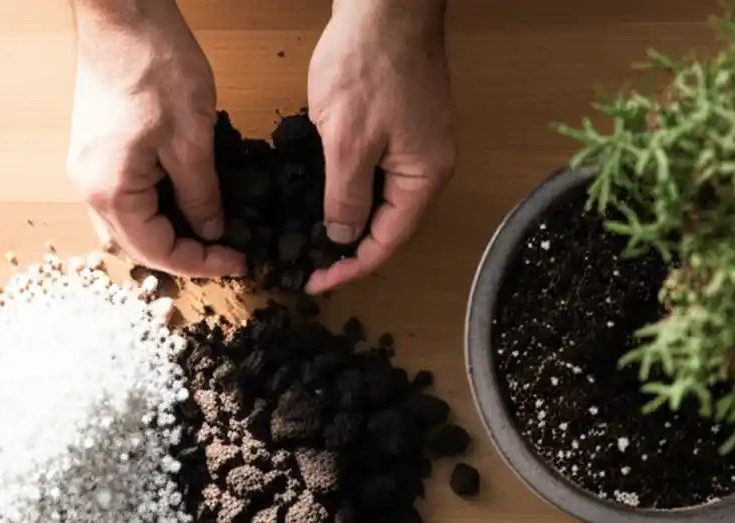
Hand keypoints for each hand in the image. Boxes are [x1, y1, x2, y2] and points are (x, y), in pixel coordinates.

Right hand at [66, 0, 242, 276]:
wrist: (121, 14)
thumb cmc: (152, 65)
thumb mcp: (192, 139)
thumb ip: (202, 195)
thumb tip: (211, 230)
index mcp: (110, 192)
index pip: (157, 252)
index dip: (201, 263)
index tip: (237, 259)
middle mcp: (89, 188)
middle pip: (138, 245)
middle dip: (184, 254)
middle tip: (226, 250)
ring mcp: (87, 169)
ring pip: (129, 224)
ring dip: (166, 233)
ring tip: (208, 229)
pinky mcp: (94, 151)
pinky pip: (123, 198)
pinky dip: (154, 209)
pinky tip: (183, 201)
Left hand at [305, 0, 455, 293]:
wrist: (385, 2)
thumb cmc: (369, 66)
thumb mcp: (347, 142)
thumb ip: (345, 197)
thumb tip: (343, 238)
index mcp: (424, 177)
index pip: (388, 243)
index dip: (350, 268)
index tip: (313, 282)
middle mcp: (428, 166)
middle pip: (388, 226)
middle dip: (348, 250)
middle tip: (306, 266)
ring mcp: (416, 143)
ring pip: (380, 199)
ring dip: (347, 220)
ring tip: (309, 240)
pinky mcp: (400, 123)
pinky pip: (375, 171)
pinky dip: (349, 189)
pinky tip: (320, 195)